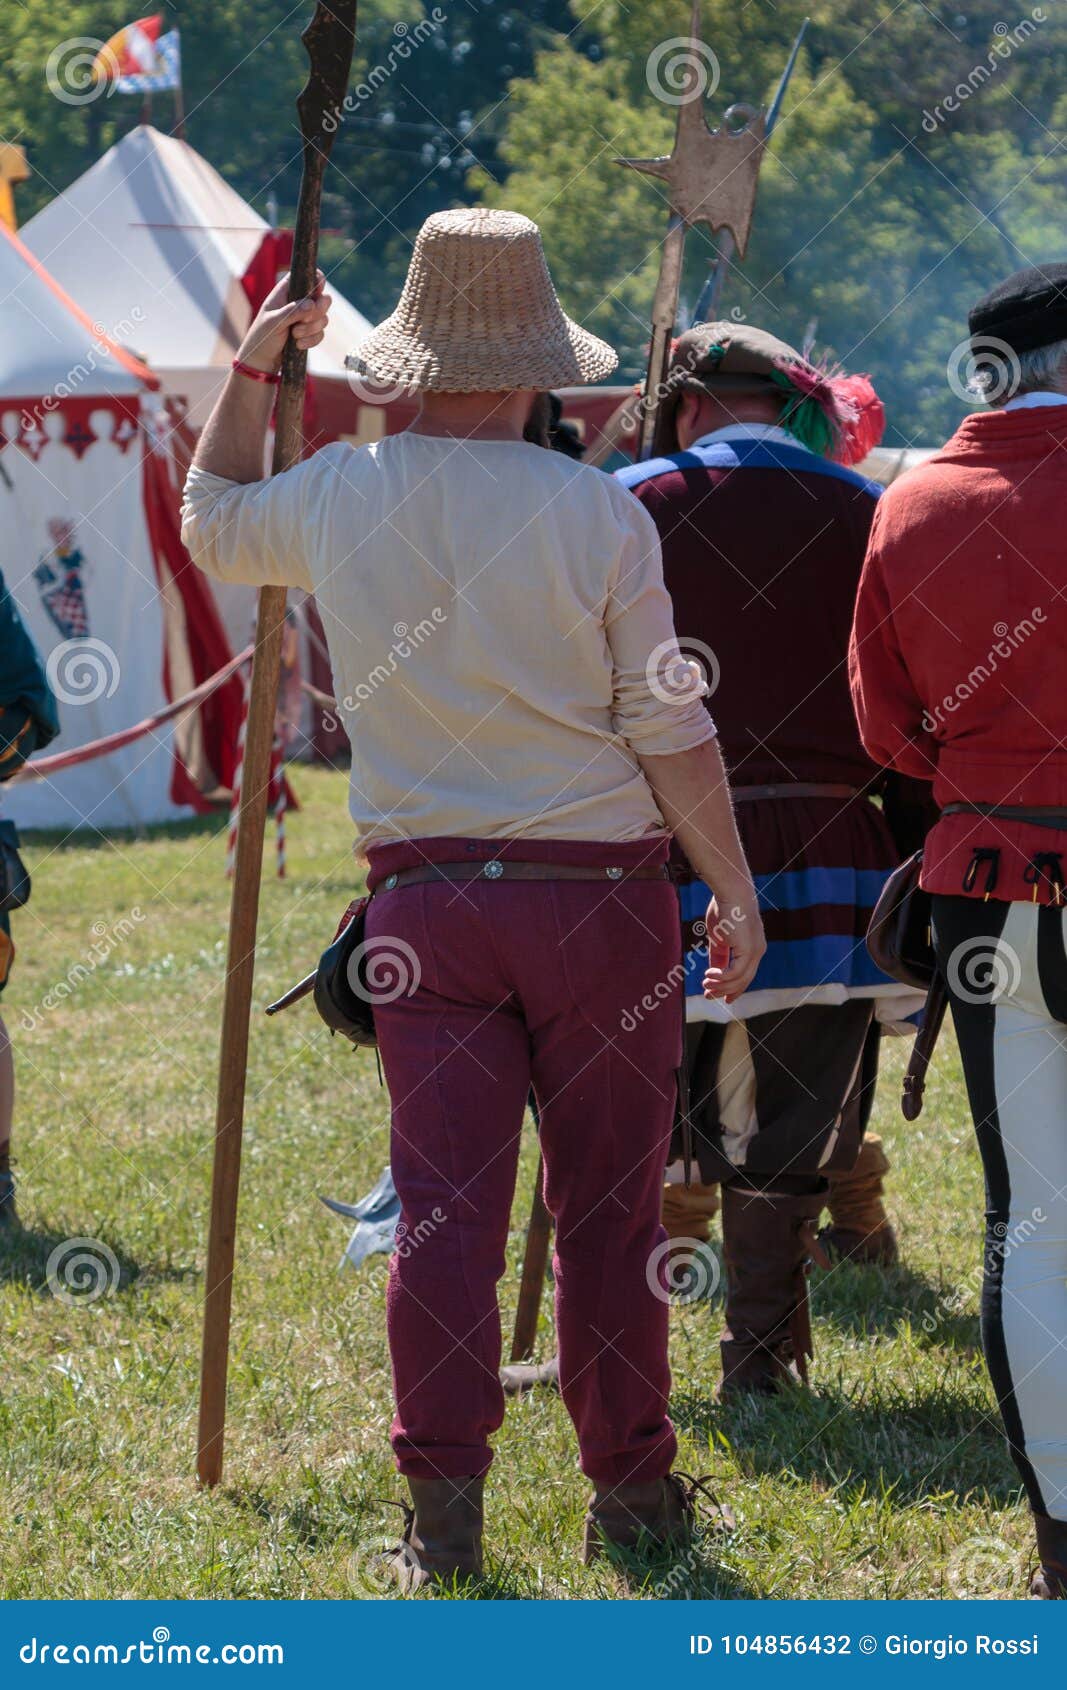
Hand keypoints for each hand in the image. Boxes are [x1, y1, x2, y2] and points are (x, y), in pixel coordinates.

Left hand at [235, 269, 332, 374]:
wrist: (262, 360)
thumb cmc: (262, 337)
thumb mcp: (273, 322)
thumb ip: (292, 312)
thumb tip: (311, 304)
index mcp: (286, 291)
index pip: (308, 276)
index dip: (318, 280)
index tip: (317, 291)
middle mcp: (298, 302)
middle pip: (323, 298)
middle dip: (318, 311)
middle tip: (304, 320)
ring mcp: (305, 318)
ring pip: (323, 318)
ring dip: (312, 329)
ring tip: (295, 336)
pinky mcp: (309, 333)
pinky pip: (321, 333)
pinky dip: (312, 340)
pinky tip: (298, 345)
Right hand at [701, 887, 765, 1003]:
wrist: (731, 892)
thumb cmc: (724, 909)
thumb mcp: (719, 937)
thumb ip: (718, 954)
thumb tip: (713, 972)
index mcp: (752, 947)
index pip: (745, 974)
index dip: (733, 988)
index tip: (721, 998)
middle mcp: (757, 951)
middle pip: (743, 981)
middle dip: (725, 991)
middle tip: (707, 996)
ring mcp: (755, 951)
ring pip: (739, 980)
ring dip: (720, 986)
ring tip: (705, 985)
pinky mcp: (749, 950)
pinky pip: (735, 973)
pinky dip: (721, 978)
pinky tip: (709, 975)